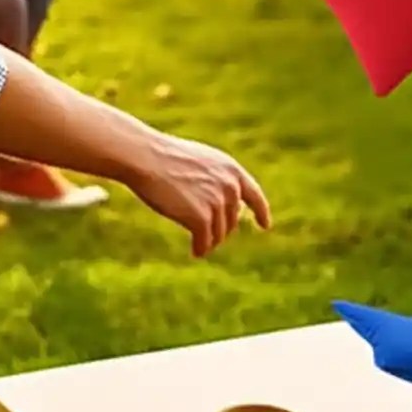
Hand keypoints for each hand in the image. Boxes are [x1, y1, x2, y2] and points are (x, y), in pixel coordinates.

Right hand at [127, 134, 271, 257]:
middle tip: (206, 237)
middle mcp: (230, 186)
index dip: (261, 211)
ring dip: (209, 242)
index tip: (265, 225)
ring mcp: (218, 202)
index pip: (254, 195)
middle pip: (232, 220)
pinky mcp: (202, 218)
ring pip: (219, 234)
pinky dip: (201, 249)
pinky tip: (195, 253)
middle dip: (220, 231)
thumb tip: (223, 208)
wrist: (147, 157)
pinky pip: (206, 241)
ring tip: (199, 246)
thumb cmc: (164, 158)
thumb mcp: (199, 163)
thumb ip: (215, 181)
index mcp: (231, 170)